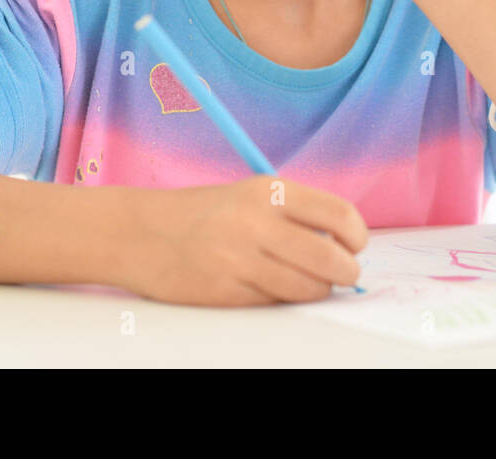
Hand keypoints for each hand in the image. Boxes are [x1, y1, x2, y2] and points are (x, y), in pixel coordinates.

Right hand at [119, 175, 368, 305]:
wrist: (139, 233)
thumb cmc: (203, 214)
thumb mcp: (249, 196)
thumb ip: (294, 214)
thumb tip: (344, 246)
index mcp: (268, 191)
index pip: (338, 214)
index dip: (356, 236)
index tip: (355, 246)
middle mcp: (256, 222)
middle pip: (330, 258)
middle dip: (347, 273)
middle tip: (345, 275)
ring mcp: (238, 259)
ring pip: (306, 288)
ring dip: (318, 291)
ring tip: (310, 284)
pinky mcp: (224, 292)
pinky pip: (274, 303)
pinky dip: (282, 299)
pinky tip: (271, 287)